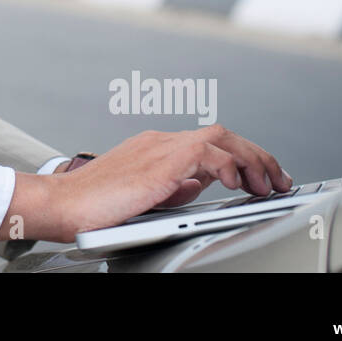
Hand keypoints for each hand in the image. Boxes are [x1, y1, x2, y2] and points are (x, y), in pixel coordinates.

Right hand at [1, 125, 291, 243]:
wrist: (63, 204)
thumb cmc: (92, 206)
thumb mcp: (143, 195)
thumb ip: (173, 187)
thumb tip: (199, 184)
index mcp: (156, 148)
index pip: (210, 143)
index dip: (241, 158)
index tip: (261, 177)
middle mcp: (161, 141)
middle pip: (222, 134)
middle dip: (257, 156)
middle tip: (278, 179)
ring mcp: (160, 147)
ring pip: (220, 138)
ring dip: (251, 159)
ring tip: (269, 183)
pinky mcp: (160, 162)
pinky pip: (207, 153)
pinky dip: (229, 166)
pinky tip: (240, 184)